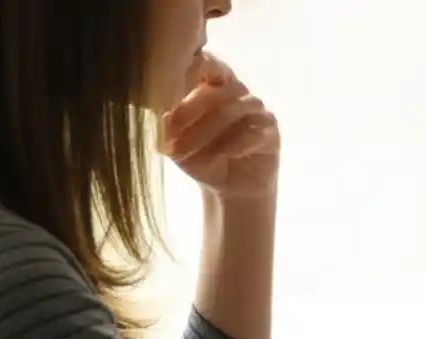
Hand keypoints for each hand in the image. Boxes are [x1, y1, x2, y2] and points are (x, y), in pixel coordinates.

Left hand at [159, 54, 279, 198]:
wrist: (228, 187)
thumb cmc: (199, 155)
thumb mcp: (174, 140)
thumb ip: (166, 123)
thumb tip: (155, 112)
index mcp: (212, 83)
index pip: (204, 63)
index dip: (186, 71)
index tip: (164, 91)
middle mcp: (236, 91)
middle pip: (216, 89)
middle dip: (188, 110)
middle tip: (168, 130)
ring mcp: (256, 110)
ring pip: (233, 110)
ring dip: (205, 131)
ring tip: (183, 151)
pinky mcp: (270, 134)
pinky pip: (253, 133)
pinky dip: (233, 144)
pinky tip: (219, 156)